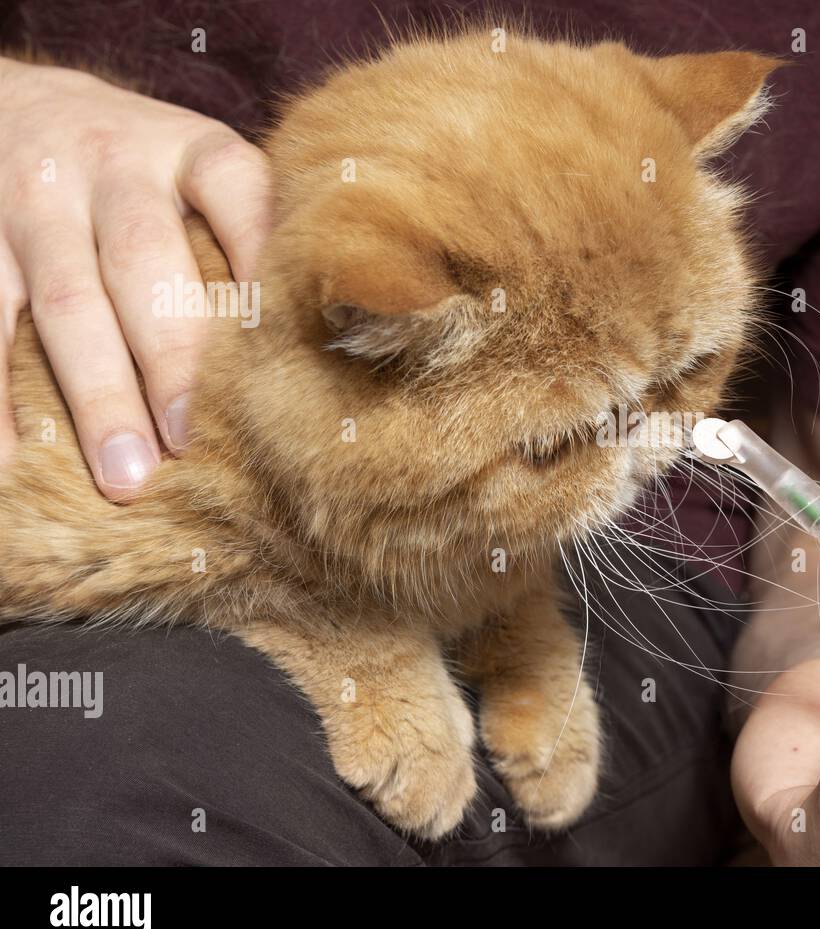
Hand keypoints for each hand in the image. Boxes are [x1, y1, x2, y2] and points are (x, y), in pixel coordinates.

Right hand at [0, 56, 270, 497]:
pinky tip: (16, 460)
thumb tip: (328, 348)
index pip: (239, 198)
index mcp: (193, 153)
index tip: (286, 349)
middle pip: (145, 265)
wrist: (21, 103)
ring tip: (127, 475)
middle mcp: (114, 169)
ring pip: (67, 303)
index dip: (265, 266)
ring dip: (99, 395)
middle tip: (196, 443)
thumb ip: (251, 238)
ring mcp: (38, 204)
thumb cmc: (147, 172)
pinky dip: (0, 398)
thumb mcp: (201, 171)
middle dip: (175, 361)